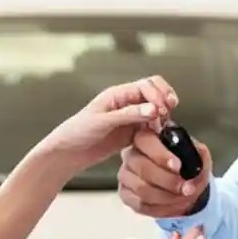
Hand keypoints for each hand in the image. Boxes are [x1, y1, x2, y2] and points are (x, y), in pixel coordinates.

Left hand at [29, 76, 177, 173]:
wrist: (67, 153)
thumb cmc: (77, 132)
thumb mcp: (102, 121)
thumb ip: (129, 114)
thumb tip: (154, 109)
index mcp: (118, 94)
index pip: (147, 85)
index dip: (158, 95)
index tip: (162, 110)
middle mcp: (126, 103)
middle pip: (155, 92)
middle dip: (165, 100)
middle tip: (169, 113)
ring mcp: (130, 118)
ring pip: (155, 111)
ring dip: (162, 117)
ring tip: (161, 128)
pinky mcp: (132, 133)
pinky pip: (151, 128)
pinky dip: (157, 131)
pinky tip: (157, 138)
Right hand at [118, 128, 213, 217]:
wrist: (185, 186)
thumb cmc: (188, 166)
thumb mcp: (198, 155)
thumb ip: (198, 152)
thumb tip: (193, 159)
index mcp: (147, 137)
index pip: (145, 140)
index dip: (160, 155)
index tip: (178, 167)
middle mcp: (131, 153)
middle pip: (142, 167)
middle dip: (168, 181)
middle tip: (186, 189)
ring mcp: (126, 175)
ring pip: (141, 188)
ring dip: (166, 197)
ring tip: (183, 198)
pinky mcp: (125, 194)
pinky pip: (140, 204)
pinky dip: (160, 208)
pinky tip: (173, 206)